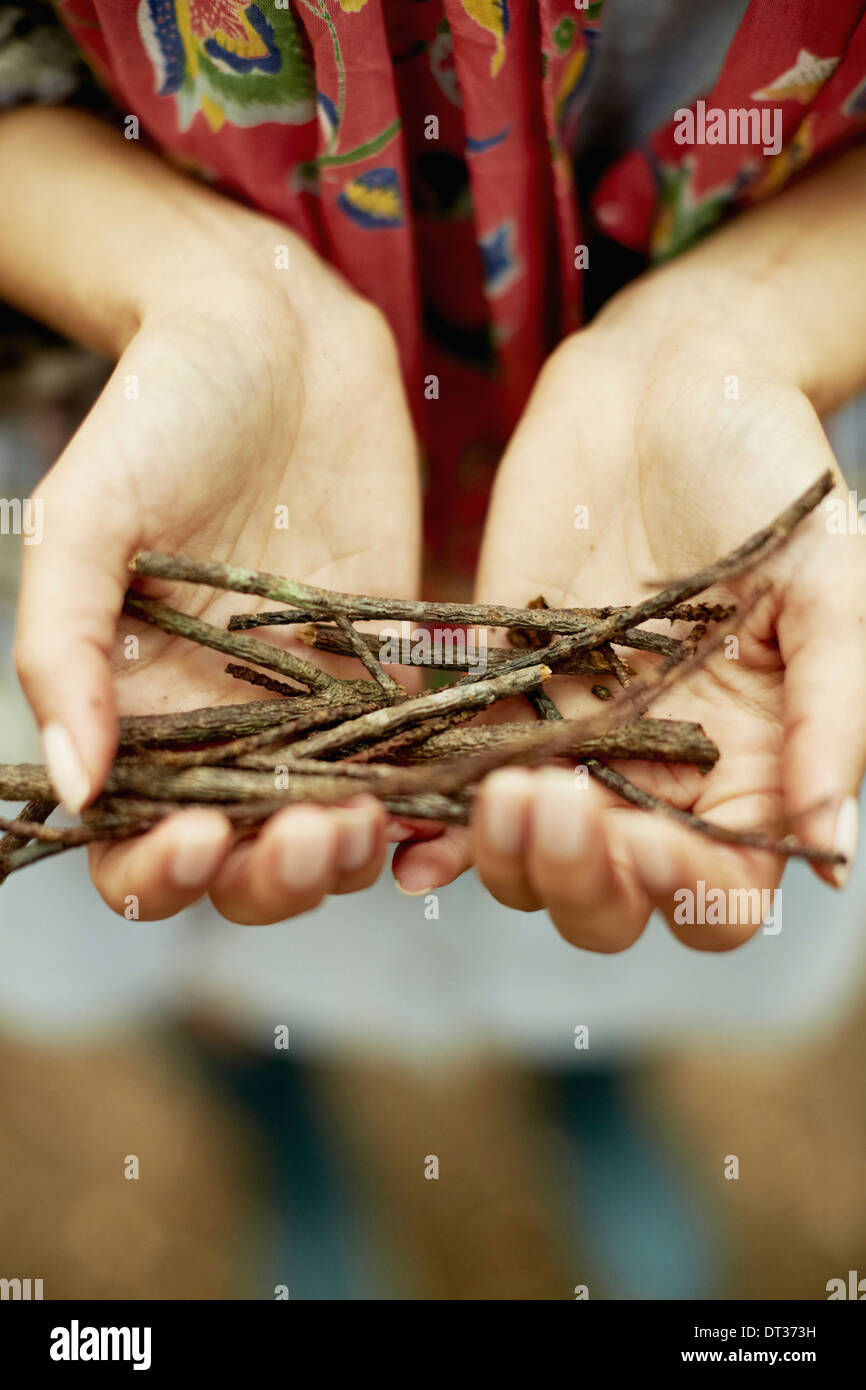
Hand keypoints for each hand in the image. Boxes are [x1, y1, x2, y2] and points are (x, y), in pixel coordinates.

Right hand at [16, 231, 420, 922]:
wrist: (275, 335)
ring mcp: (312, 708)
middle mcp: (221, 728)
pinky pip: (412, 759)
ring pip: (331, 829)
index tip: (198, 838)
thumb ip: (64, 647)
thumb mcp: (84, 517)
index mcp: (132, 709)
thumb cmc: (157, 413)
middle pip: (242, 861)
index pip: (131, 843)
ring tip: (371, 818)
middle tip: (313, 834)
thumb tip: (71, 787)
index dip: (156, 871)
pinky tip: (449, 800)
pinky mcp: (391, 671)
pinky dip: (429, 796)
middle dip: (273, 875)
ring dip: (349, 851)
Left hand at [395, 273, 864, 949]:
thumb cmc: (768, 475)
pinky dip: (429, 823)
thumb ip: (834, 712)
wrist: (667, 384)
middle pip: (612, 901)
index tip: (645, 845)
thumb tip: (830, 850)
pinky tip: (407, 840)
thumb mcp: (832, 582)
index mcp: (751, 771)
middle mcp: (655, 777)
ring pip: (525, 861)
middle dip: (578, 881)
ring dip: (502, 856)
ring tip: (493, 796)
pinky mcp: (494, 697)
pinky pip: (452, 784)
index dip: (684, 894)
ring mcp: (568, 744)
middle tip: (550, 806)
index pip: (720, 892)